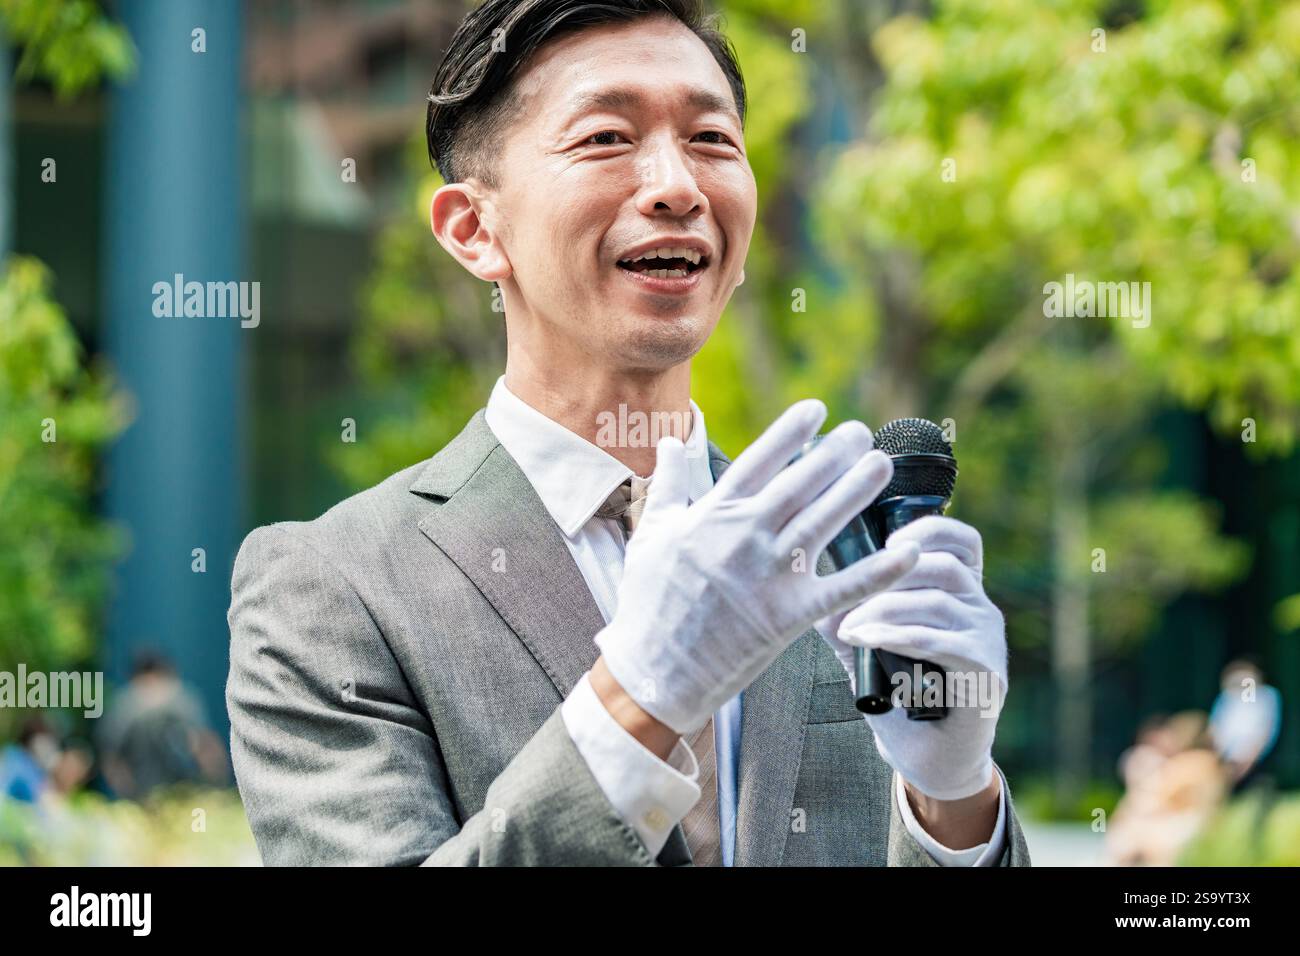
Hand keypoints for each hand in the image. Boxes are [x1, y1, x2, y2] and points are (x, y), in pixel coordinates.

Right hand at [594, 400, 921, 735]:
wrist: (655, 673)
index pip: (759, 461)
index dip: (791, 432)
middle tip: (862, 432)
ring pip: (824, 523)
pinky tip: (910, 552)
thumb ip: (667, 484)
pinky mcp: (789, 615)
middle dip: (835, 453)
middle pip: (800, 484)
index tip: (816, 410)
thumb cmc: (648, 602)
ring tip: (882, 465)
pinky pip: (842, 589)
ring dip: (858, 492)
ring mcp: (769, 576)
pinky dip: (879, 572)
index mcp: (713, 515)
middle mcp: (745, 538)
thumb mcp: (650, 535)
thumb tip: (667, 441)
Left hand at [833, 515, 1006, 800]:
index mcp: (960, 594)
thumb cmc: (900, 696)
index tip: (887, 541)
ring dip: (884, 609)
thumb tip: (814, 588)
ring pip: (937, 601)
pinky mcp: (986, 672)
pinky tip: (866, 639)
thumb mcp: (869, 647)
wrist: (928, 759)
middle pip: (942, 566)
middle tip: (848, 597)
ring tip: (848, 627)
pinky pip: (939, 641)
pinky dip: (896, 636)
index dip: (929, 529)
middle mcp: (981, 609)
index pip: (961, 541)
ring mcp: (988, 640)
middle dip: (887, 576)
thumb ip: (849, 615)